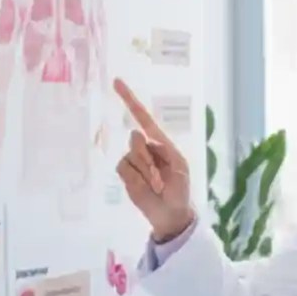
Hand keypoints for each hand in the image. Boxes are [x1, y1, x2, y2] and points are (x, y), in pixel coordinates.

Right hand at [113, 78, 193, 240]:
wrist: (170, 213)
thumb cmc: (180, 189)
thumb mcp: (179, 168)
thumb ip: (162, 150)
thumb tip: (139, 135)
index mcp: (160, 142)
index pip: (143, 116)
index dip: (130, 100)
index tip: (117, 82)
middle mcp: (144, 147)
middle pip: (136, 140)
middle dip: (147, 159)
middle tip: (160, 178)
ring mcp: (133, 160)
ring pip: (130, 157)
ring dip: (144, 173)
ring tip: (155, 185)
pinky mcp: (125, 173)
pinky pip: (123, 169)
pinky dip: (135, 180)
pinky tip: (145, 188)